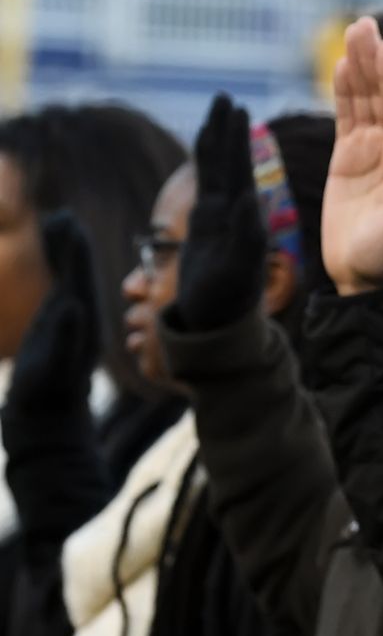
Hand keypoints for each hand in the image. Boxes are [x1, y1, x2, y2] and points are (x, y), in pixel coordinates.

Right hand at [6, 212, 100, 414]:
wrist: (49, 420)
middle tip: (63, 215)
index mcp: (83, 321)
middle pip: (79, 271)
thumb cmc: (45, 397)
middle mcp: (82, 317)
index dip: (75, 250)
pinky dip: (57, 271)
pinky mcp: (61, 328)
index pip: (80, 277)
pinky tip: (53, 260)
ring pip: (70, 277)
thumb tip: (73, 306)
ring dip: (65, 253)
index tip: (70, 222)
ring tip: (56, 224)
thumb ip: (63, 339)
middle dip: (72, 243)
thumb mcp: (51, 369)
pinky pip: (61, 289)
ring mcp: (72, 321)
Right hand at [175, 94, 267, 330]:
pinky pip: (206, 186)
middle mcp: (234, 213)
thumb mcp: (240, 269)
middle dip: (227, 131)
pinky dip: (205, 163)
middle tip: (226, 96)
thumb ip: (244, 236)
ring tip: (218, 108)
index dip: (237, 141)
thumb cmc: (230, 304)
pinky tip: (207, 143)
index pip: (240, 171)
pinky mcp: (205, 226)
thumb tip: (249, 199)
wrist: (217, 325)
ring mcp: (219, 218)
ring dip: (217, 140)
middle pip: (228, 163)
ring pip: (216, 170)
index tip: (239, 109)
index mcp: (246, 219)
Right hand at [322, 16, 382, 294]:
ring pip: (364, 99)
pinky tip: (343, 66)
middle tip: (365, 24)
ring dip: (359, 67)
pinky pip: (346, 117)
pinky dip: (344, 91)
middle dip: (375, 60)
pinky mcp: (346, 158)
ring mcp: (370, 150)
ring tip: (354, 32)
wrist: (364, 274)